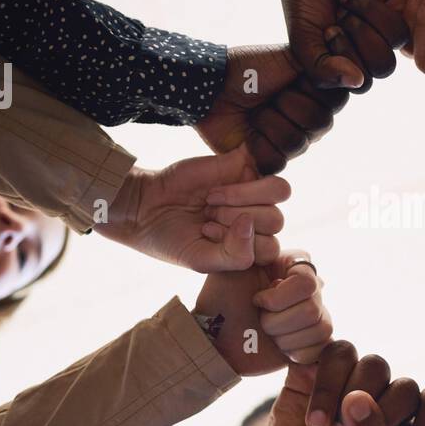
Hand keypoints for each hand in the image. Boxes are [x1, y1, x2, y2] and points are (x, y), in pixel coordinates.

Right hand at [106, 147, 288, 270]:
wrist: (145, 207)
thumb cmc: (173, 239)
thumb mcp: (202, 260)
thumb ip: (235, 256)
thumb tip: (250, 224)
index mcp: (250, 245)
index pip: (271, 248)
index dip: (241, 245)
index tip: (206, 237)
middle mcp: (255, 217)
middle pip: (276, 220)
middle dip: (236, 220)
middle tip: (206, 217)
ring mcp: (251, 190)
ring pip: (279, 193)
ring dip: (242, 198)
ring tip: (211, 201)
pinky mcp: (243, 164)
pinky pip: (267, 167)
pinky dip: (243, 183)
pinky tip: (215, 190)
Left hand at [195, 249, 331, 375]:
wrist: (216, 341)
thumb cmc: (221, 302)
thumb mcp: (228, 270)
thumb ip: (239, 244)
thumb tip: (247, 218)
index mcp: (292, 265)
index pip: (305, 280)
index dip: (278, 298)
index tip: (255, 299)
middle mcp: (310, 286)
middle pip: (313, 307)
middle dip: (277, 320)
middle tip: (259, 318)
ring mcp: (314, 312)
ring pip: (320, 326)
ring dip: (283, 336)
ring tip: (266, 331)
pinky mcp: (315, 339)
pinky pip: (322, 345)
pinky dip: (296, 351)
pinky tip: (279, 346)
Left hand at [196, 44, 349, 173]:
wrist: (209, 86)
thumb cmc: (248, 68)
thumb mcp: (289, 58)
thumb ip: (326, 66)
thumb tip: (360, 78)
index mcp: (318, 96)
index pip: (334, 102)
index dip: (310, 90)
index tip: (292, 76)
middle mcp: (308, 121)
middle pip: (318, 124)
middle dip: (288, 104)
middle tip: (268, 95)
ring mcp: (289, 141)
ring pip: (298, 143)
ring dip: (270, 122)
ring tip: (254, 111)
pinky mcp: (267, 160)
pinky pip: (276, 161)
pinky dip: (257, 144)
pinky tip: (248, 131)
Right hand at [264, 342, 419, 425]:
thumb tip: (359, 398)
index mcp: (391, 409)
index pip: (406, 390)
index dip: (392, 410)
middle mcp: (367, 385)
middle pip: (376, 366)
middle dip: (359, 399)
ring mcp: (336, 373)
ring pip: (346, 352)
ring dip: (332, 387)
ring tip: (319, 425)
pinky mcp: (305, 367)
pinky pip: (313, 349)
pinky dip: (313, 374)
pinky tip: (306, 404)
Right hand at [279, 0, 407, 89]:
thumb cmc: (305, 0)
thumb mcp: (303, 41)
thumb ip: (322, 70)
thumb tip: (356, 82)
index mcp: (348, 64)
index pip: (361, 83)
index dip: (344, 57)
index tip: (326, 30)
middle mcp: (369, 49)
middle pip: (382, 67)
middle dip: (357, 37)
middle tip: (338, 14)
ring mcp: (386, 27)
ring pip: (393, 43)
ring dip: (366, 17)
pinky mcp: (400, 4)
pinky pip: (404, 20)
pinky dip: (377, 6)